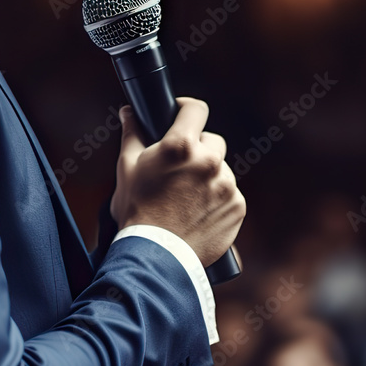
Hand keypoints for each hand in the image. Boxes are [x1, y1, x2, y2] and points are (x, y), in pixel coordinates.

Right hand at [111, 98, 246, 267]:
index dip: (186, 110)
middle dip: (197, 150)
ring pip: (221, 171)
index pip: (196, 109)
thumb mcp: (127, 168)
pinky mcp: (238, 207)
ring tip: (186, 200)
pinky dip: (217, 201)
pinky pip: (230, 195)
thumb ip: (132, 134)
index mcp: (181, 147)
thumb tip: (129, 113)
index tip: (181, 116)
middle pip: (212, 142)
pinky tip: (198, 214)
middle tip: (179, 171)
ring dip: (208, 178)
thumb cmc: (136, 211)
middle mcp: (209, 162)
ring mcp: (227, 185)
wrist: (156, 256)